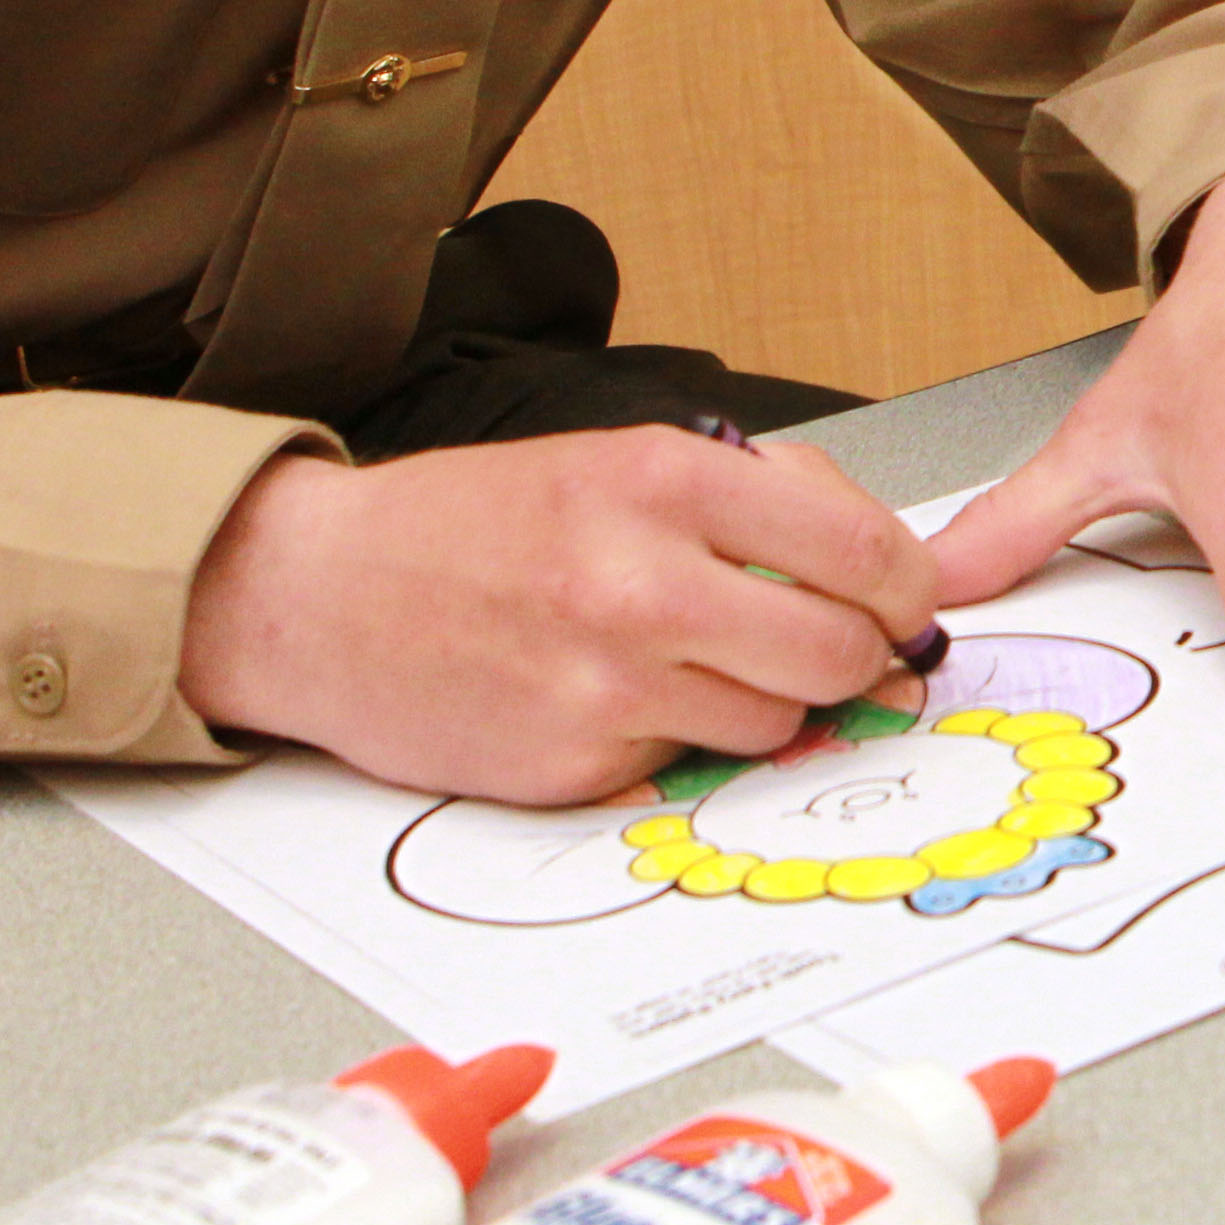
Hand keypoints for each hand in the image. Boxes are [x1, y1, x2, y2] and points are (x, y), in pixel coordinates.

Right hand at [178, 425, 941, 803]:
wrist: (320, 594)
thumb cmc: (470, 523)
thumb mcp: (617, 460)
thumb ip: (753, 500)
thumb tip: (876, 564)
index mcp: (664, 482)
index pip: (859, 548)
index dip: (905, 588)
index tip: (904, 602)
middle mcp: (641, 583)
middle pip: (838, 654)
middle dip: (856, 659)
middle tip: (838, 650)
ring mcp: (607, 684)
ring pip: (773, 722)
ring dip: (763, 703)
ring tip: (698, 663)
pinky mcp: (574, 765)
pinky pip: (685, 764)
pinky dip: (677, 740)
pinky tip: (619, 698)